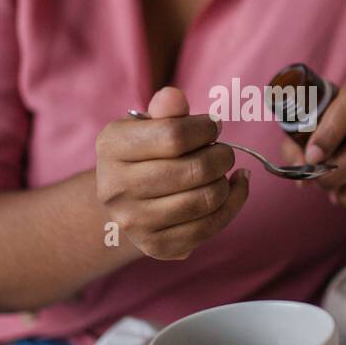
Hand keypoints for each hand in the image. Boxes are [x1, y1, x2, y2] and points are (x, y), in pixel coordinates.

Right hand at [95, 86, 249, 259]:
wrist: (125, 201)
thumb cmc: (145, 154)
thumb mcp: (148, 124)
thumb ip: (165, 110)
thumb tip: (174, 97)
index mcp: (111, 147)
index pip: (174, 136)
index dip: (205, 129)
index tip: (212, 127)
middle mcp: (116, 188)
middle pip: (194, 171)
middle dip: (222, 156)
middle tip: (223, 151)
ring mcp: (134, 222)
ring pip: (205, 200)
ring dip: (225, 181)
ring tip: (222, 171)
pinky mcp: (156, 247)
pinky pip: (210, 227)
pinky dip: (233, 204)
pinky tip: (234, 187)